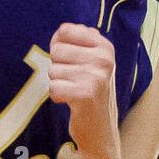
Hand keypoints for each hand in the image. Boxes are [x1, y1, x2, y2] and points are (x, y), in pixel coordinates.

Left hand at [48, 23, 119, 158]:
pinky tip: (73, 102)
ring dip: (59, 83)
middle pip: (57, 50)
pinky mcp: (85, 94)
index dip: (60, 45)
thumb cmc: (90, 90)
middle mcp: (104, 59)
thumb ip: (78, 41)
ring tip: (76, 91)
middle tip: (76, 80)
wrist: (101, 128)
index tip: (72, 60)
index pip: (65, 30)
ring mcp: (96, 76)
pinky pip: (53, 88)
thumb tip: (59, 32)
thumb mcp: (93, 61)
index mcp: (105, 46)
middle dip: (59, 67)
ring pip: (53, 70)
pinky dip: (58, 97)